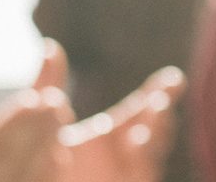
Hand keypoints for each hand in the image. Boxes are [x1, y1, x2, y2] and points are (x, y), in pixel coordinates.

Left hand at [0, 40, 184, 181]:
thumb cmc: (42, 162)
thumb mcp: (45, 119)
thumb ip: (49, 84)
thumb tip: (50, 46)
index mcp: (112, 132)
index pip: (145, 106)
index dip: (162, 90)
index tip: (173, 77)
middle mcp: (126, 151)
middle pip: (158, 126)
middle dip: (163, 110)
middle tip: (161, 97)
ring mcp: (130, 170)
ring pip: (156, 149)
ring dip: (160, 129)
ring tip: (156, 111)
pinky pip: (145, 172)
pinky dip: (146, 158)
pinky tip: (137, 141)